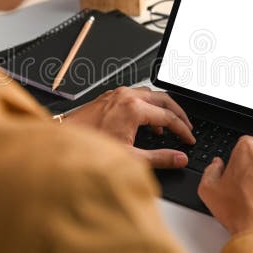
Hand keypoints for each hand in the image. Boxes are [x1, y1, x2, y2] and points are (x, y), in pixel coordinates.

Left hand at [65, 87, 194, 167]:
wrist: (63, 142)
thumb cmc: (90, 149)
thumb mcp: (130, 158)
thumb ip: (159, 158)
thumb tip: (179, 158)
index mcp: (133, 108)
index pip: (168, 117)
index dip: (183, 130)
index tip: (189, 139)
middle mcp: (126, 96)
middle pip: (164, 99)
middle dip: (178, 114)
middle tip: (187, 127)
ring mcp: (117, 94)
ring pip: (150, 94)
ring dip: (162, 109)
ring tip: (168, 127)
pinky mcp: (109, 97)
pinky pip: (136, 96)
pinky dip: (147, 106)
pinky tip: (145, 123)